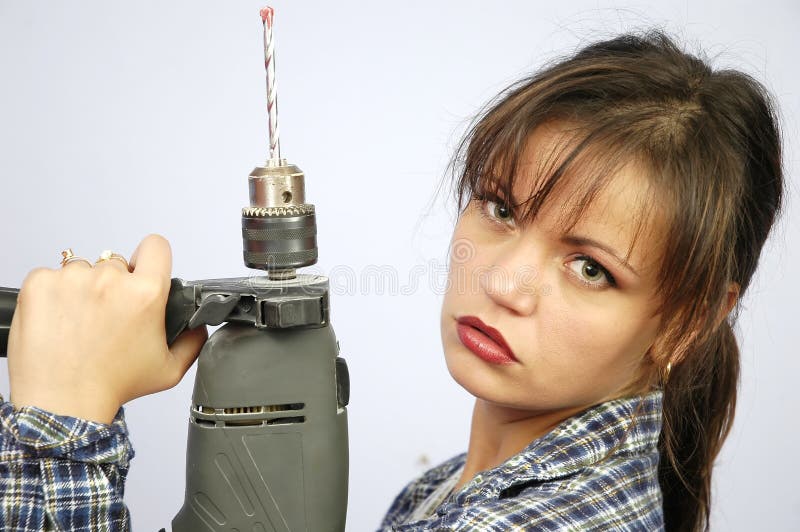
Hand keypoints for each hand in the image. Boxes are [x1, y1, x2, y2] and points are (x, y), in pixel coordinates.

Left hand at [7, 234, 207, 423]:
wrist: (62, 402)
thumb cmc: (112, 385)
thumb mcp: (170, 370)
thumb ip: (193, 341)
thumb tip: (199, 325)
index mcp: (145, 294)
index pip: (156, 246)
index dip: (153, 258)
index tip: (145, 271)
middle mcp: (109, 280)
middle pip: (117, 264)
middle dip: (115, 285)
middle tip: (109, 317)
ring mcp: (71, 279)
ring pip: (83, 271)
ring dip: (83, 289)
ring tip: (81, 323)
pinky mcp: (39, 284)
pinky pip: (50, 276)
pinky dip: (53, 294)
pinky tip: (60, 320)